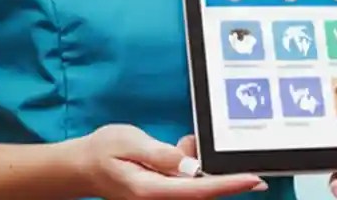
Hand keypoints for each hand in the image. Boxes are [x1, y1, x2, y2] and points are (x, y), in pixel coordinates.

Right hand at [77, 124, 266, 198]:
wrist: (82, 166)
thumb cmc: (102, 152)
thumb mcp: (128, 142)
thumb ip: (159, 153)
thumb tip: (189, 163)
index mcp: (152, 190)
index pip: (199, 190)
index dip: (230, 185)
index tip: (254, 179)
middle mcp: (160, 199)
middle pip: (204, 191)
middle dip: (217, 169)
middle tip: (204, 145)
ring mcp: (162, 197)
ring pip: (197, 184)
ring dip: (200, 163)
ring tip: (184, 142)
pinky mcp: (164, 191)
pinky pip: (188, 180)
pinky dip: (191, 164)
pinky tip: (181, 147)